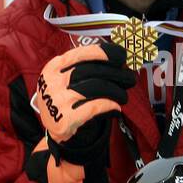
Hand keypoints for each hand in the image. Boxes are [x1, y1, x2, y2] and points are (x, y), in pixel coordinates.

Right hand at [35, 42, 134, 164]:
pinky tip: (116, 108)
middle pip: (90, 70)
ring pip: (95, 87)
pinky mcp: (65, 120)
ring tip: (123, 96)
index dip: (103, 53)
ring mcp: (56, 102)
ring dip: (116, 91)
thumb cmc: (68, 99)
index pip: (80, 54)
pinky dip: (110, 106)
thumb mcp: (67, 79)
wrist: (53, 129)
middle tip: (130, 78)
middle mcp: (52, 83)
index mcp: (52, 68)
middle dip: (115, 73)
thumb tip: (121, 61)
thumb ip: (87, 67)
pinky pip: (95, 107)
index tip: (121, 56)